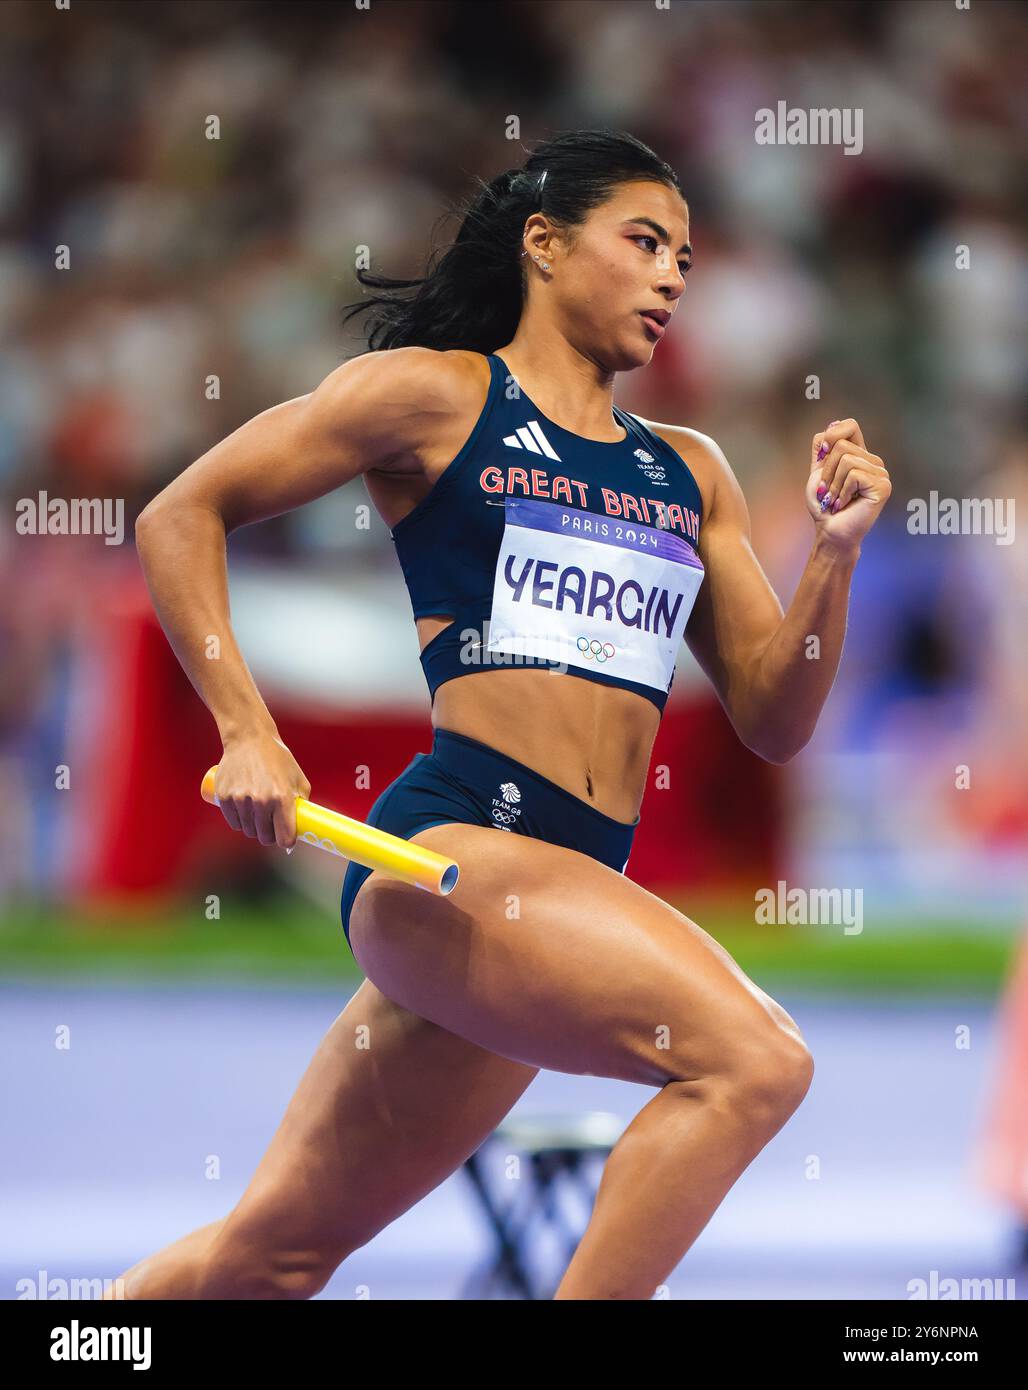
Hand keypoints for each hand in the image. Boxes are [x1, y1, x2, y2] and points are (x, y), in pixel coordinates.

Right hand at [213, 733, 311, 848]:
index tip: (286, 839)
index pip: (284, 837)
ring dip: (254, 828)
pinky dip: (240, 821)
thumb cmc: (278, 760)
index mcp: (282, 798)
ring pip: (248, 830)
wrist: (249, 739)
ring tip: (258, 814)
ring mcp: (241, 800)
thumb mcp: (299, 779)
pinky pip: (234, 822)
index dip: (286, 841)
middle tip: (272, 826)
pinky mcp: (225, 797)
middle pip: (265, 837)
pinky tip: (245, 812)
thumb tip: (305, 828)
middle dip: (270, 835)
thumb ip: (303, 804)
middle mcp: (261, 801)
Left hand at [806, 418, 891, 549]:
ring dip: (833, 485)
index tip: (821, 457)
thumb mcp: (817, 472)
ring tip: (835, 500)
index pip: (850, 425)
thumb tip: (832, 423)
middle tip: (828, 492)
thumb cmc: (824, 505)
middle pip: (841, 446)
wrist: (829, 531)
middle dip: (826, 471)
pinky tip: (844, 504)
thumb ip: (822, 449)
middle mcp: (873, 462)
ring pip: (846, 460)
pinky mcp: (883, 485)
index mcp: (860, 455)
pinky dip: (841, 492)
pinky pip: (853, 475)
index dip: (831, 436)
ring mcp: (881, 473)